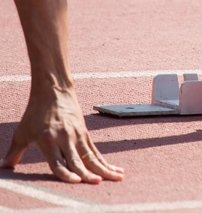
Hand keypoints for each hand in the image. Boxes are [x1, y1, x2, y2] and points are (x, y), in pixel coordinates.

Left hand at [1, 86, 123, 183]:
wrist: (54, 91)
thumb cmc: (35, 113)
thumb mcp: (22, 133)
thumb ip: (14, 152)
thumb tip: (4, 167)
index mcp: (49, 140)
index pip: (59, 162)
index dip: (67, 173)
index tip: (76, 182)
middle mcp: (65, 139)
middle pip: (79, 160)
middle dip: (89, 173)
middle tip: (98, 182)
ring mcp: (78, 136)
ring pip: (93, 156)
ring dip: (106, 168)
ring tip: (119, 177)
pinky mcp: (85, 134)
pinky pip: (96, 152)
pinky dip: (106, 161)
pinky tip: (116, 170)